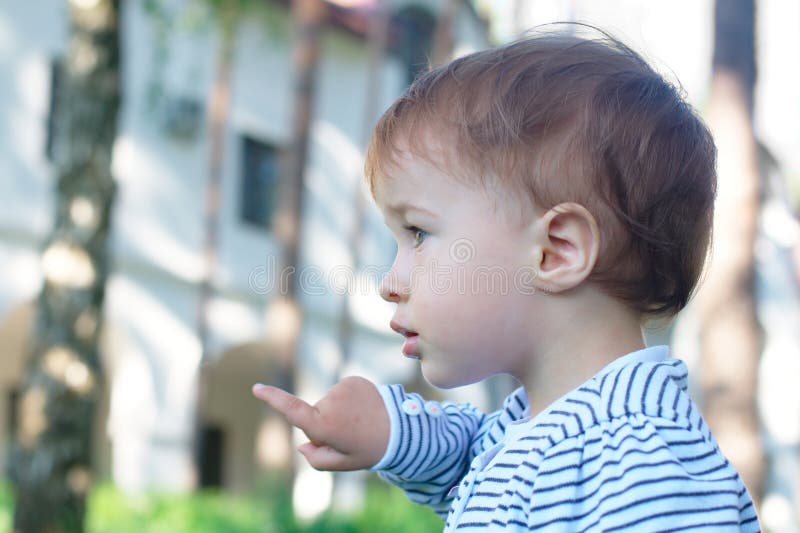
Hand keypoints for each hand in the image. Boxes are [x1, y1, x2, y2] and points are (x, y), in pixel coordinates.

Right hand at [251, 376, 389, 470]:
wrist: (402, 429)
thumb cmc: (369, 450)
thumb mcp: (342, 463)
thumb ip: (317, 458)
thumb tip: (303, 444)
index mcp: (325, 426)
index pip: (292, 410)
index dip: (272, 398)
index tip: (256, 387)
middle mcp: (330, 403)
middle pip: (313, 414)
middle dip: (324, 425)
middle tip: (349, 435)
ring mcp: (342, 388)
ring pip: (327, 403)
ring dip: (338, 412)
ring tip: (359, 422)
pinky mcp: (352, 380)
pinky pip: (339, 393)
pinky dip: (347, 400)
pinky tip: (363, 409)